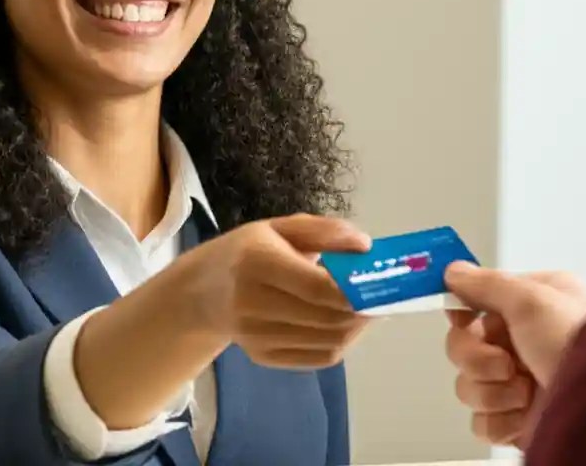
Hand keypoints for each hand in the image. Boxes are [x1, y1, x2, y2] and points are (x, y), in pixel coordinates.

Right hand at [183, 213, 372, 369]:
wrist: (201, 292)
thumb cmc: (247, 252)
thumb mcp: (280, 228)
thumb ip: (324, 231)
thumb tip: (364, 246)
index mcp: (257, 262)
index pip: (316, 287)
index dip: (355, 291)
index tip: (381, 284)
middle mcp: (252, 304)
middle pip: (326, 318)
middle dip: (363, 311)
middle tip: (384, 296)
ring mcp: (256, 336)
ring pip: (328, 342)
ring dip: (357, 328)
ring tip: (367, 309)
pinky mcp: (263, 357)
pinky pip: (318, 357)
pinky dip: (342, 342)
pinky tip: (346, 324)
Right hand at [443, 264, 585, 447]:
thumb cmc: (579, 344)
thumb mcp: (531, 299)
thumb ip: (487, 284)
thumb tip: (454, 271)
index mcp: (534, 305)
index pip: (478, 304)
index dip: (462, 314)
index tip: (461, 320)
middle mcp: (526, 341)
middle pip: (463, 347)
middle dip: (477, 360)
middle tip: (505, 364)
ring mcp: (522, 382)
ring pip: (469, 386)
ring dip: (492, 392)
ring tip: (525, 391)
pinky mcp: (519, 419)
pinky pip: (483, 422)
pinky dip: (501, 421)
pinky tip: (525, 414)